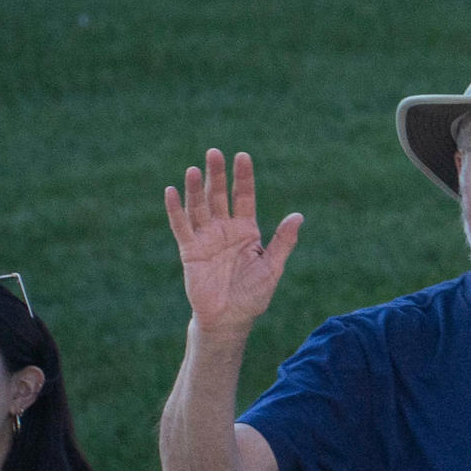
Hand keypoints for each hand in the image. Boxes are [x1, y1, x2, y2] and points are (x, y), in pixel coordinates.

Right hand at [165, 149, 303, 334]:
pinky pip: (181, 227)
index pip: (244, 197)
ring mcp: (206, 238)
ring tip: (194, 169)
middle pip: (219, 196)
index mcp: (247, 230)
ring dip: (195, 189)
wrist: (230, 318)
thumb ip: (283, 241)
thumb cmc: (253, 294)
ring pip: (199, 207)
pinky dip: (176, 210)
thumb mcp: (272, 266)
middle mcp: (224, 229)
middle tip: (214, 152)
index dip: (243, 177)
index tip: (242, 156)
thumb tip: (298, 215)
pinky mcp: (189, 250)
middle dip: (217, 175)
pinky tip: (172, 191)